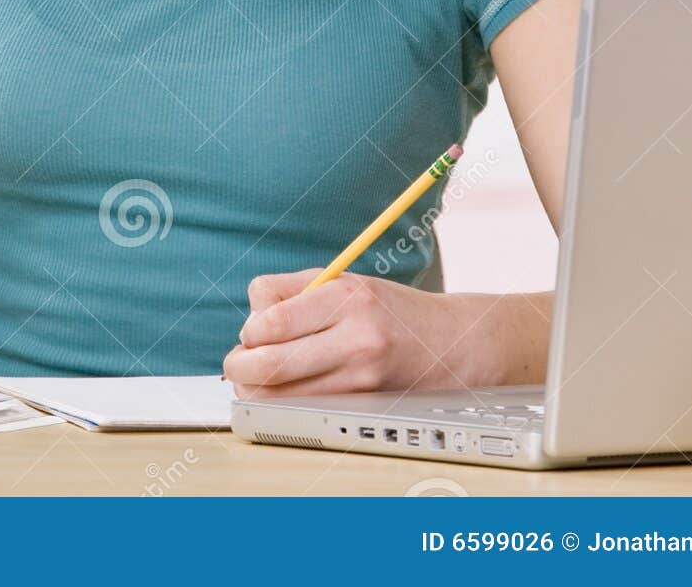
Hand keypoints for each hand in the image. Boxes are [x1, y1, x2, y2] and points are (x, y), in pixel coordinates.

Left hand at [223, 269, 526, 396]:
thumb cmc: (390, 310)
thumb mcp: (344, 282)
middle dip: (240, 368)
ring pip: (285, 395)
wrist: (455, 342)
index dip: (249, 329)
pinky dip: (287, 403)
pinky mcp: (367, 405)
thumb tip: (250, 317)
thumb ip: (292, 292)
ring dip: (259, 391)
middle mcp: (355, 338)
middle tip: (235, 365)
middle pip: (271, 362)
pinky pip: (309, 409)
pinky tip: (287, 391)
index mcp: (346, 297)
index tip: (249, 333)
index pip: (272, 317)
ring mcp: (363, 377)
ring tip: (258, 379)